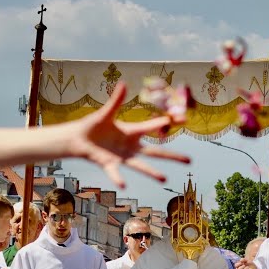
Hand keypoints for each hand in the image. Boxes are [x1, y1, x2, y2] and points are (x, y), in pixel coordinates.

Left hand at [65, 82, 191, 188]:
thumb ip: (116, 100)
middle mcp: (131, 147)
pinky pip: (114, 172)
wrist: (78, 139)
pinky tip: (124, 185)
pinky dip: (118, 178)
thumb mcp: (106, 113)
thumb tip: (124, 83)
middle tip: (190, 160)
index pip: (154, 126)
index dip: (168, 122)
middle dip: (172, 156)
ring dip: (152, 172)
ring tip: (164, 178)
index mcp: (132, 132)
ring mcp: (121, 157)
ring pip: (140, 165)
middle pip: (155, 152)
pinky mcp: (108, 164)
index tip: (184, 120)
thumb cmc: (94, 126)